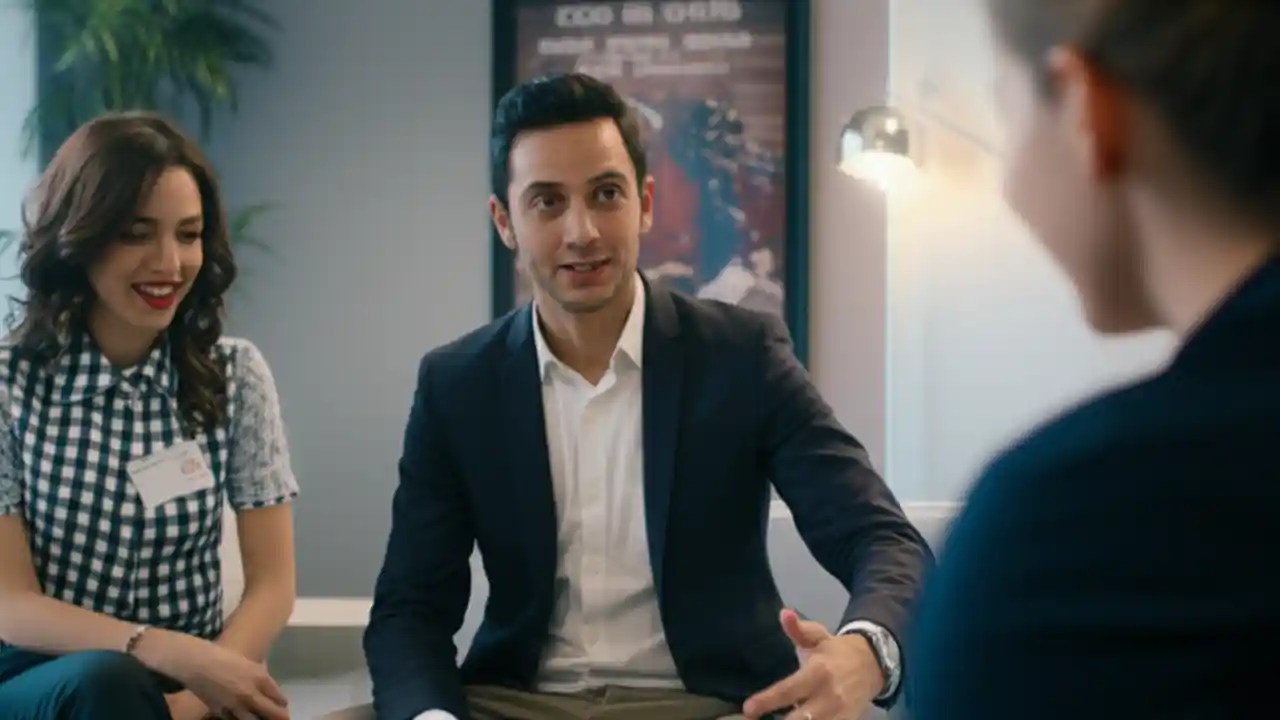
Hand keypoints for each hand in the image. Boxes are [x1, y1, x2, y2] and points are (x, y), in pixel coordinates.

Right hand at [152, 632, 289, 719]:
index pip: (280, 699)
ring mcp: (236, 705)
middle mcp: (251, 694)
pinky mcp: (222, 712)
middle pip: (274, 714)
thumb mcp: (249, 663)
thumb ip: (260, 674)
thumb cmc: (224, 657)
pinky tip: (242, 717)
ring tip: (262, 719)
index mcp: (261, 678)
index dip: (282, 704)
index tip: (282, 706)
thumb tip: (267, 682)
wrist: (198, 663)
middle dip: (280, 718)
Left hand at [742, 609, 883, 719]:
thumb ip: (798, 629)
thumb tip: (784, 613)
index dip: (766, 701)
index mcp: (818, 672)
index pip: (788, 690)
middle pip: (799, 719)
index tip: (748, 709)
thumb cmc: (835, 651)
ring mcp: (840, 713)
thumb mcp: (817, 636)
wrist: (872, 665)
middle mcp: (829, 696)